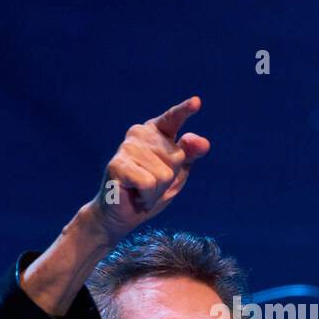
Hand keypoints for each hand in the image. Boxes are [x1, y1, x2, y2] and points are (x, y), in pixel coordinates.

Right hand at [87, 95, 210, 242]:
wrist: (122, 215)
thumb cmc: (150, 191)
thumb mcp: (177, 172)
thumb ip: (190, 154)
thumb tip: (201, 141)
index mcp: (156, 132)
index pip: (173, 118)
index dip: (184, 110)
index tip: (197, 102)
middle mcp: (140, 134)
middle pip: (176, 158)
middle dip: (169, 180)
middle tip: (151, 185)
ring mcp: (127, 147)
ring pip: (164, 174)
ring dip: (156, 191)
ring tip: (140, 190)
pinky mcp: (117, 165)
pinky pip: (149, 183)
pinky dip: (146, 196)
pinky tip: (134, 195)